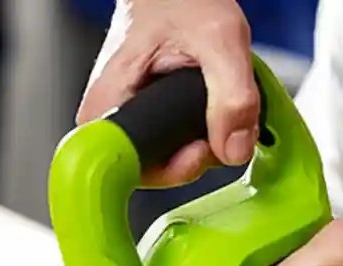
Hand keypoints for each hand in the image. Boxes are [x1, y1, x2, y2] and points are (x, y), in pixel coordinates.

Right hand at [75, 0, 259, 186]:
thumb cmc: (181, 0)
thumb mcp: (220, 38)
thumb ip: (233, 96)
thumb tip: (234, 150)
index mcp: (108, 105)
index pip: (131, 171)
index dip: (173, 169)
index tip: (199, 146)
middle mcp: (111, 121)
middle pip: (157, 171)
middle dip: (199, 153)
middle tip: (220, 115)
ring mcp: (130, 124)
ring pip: (173, 161)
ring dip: (208, 142)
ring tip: (218, 102)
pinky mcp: (148, 123)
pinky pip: (178, 147)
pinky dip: (206, 134)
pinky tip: (214, 109)